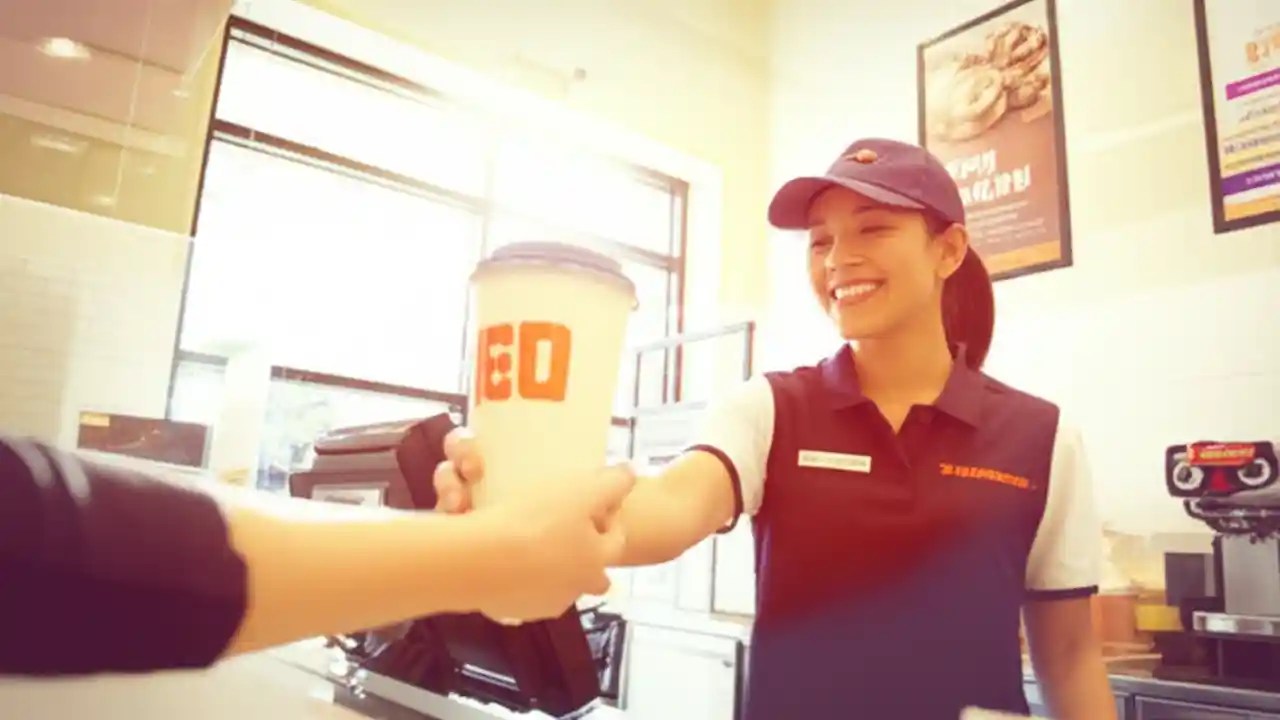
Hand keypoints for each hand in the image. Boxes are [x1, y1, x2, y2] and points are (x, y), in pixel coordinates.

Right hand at [435, 428, 632, 621]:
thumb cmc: (535, 523)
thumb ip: (614, 483)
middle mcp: (573, 591)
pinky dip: (515, 575)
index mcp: (595, 563)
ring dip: (549, 565)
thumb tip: (632, 473)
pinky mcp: (507, 611)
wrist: (476, 562)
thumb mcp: (582, 492)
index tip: (595, 501)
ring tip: (528, 536)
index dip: (610, 518)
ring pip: (554, 584)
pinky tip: (500, 554)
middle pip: (589, 573)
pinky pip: (519, 590)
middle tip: (563, 528)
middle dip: (582, 555)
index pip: (616, 541)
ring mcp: (539, 605)